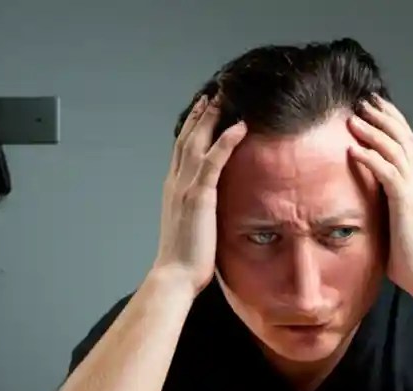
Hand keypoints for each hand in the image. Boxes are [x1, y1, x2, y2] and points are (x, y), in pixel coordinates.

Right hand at [152, 94, 247, 294]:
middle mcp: (175, 182)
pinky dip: (226, 141)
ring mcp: (185, 187)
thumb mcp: (190, 226)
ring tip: (225, 98)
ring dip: (212, 117)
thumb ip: (196, 211)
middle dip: (201, 113)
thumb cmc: (185, 259)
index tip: (203, 110)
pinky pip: (214, 161)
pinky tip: (239, 126)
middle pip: (187, 138)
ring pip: (198, 142)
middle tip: (214, 93)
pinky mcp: (199, 196)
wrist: (174, 275)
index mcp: (173, 189)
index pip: (181, 150)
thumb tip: (209, 208)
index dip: (192, 127)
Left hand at [346, 95, 412, 294]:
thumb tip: (368, 201)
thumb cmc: (411, 256)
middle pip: (402, 137)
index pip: (407, 144)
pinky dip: (369, 157)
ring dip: (373, 131)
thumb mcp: (397, 222)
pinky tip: (353, 149)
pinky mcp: (406, 200)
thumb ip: (387, 205)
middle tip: (364, 101)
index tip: (376, 109)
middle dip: (383, 116)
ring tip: (354, 118)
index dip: (392, 123)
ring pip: (394, 149)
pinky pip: (386, 171)